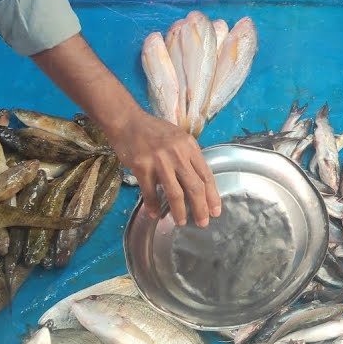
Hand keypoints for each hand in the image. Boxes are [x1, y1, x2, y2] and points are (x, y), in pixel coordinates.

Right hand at [108, 111, 220, 226]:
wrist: (127, 120)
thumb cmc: (153, 130)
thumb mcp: (178, 138)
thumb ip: (188, 156)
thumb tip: (197, 181)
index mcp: (189, 146)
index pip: (206, 175)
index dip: (212, 196)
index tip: (216, 211)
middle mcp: (177, 154)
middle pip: (195, 187)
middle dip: (201, 208)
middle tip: (203, 223)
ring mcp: (160, 161)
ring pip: (175, 193)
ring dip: (180, 211)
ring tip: (182, 222)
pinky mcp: (142, 167)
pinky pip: (150, 192)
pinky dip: (153, 205)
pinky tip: (155, 214)